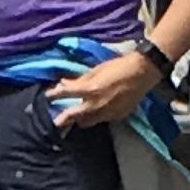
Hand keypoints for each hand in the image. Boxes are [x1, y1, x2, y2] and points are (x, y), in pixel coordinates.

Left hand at [50, 47, 164, 132]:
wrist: (142, 72)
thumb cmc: (118, 66)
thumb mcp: (97, 70)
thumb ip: (80, 79)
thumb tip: (64, 82)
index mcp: (90, 90)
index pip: (66, 94)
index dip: (54, 95)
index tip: (47, 96)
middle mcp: (96, 105)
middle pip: (74, 117)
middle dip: (64, 119)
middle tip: (57, 121)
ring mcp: (107, 113)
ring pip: (88, 122)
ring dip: (81, 119)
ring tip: (77, 116)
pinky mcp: (117, 117)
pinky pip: (102, 119)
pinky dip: (97, 115)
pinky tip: (98, 110)